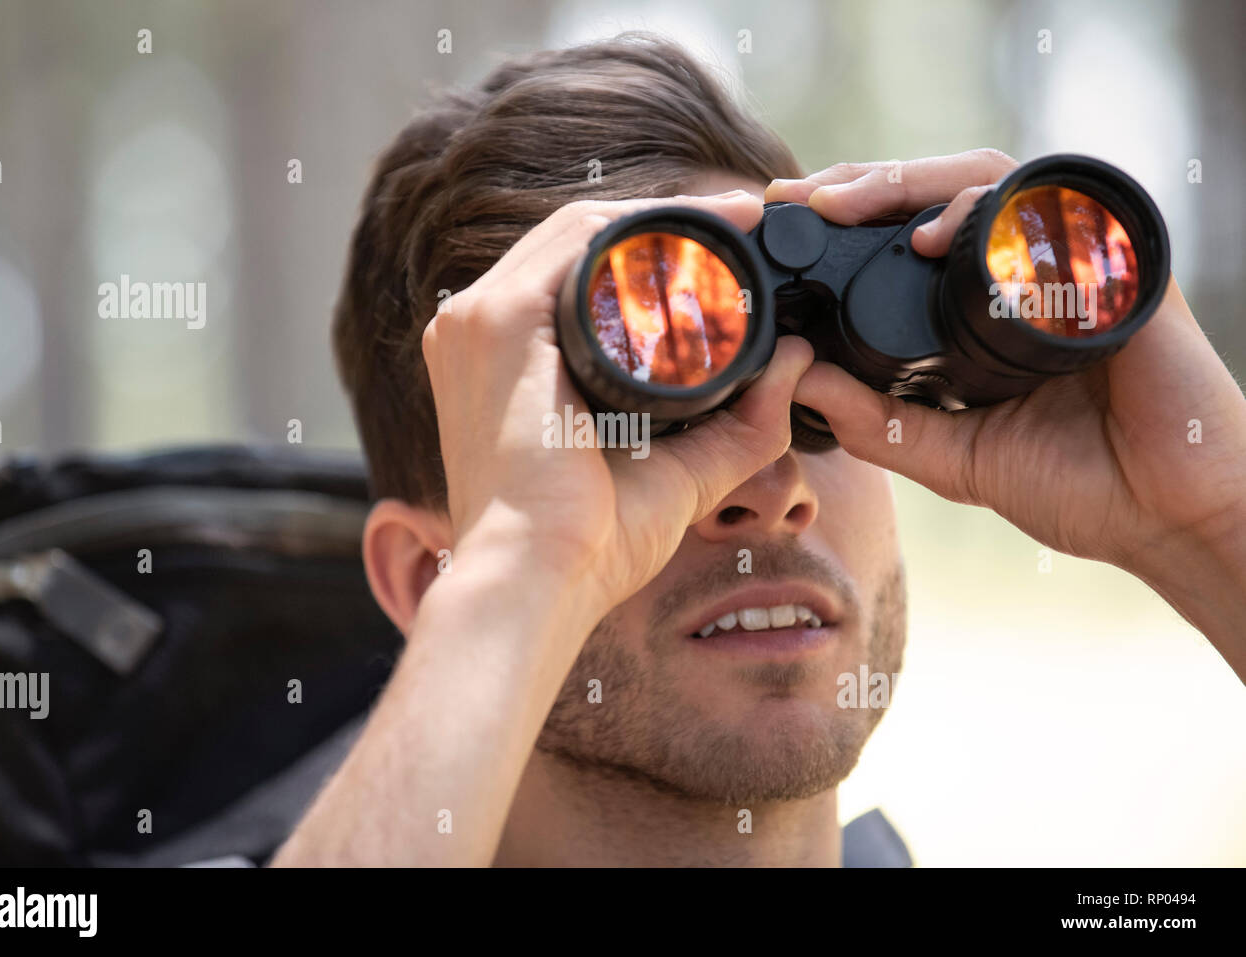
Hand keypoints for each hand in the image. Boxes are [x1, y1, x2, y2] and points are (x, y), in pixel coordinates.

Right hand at [422, 191, 813, 624]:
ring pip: (581, 231)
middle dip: (670, 224)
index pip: (578, 278)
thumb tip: (795, 359)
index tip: (734, 250)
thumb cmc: (591, 543)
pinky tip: (706, 228)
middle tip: (749, 222)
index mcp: (505, 366)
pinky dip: (643, 226)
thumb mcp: (682, 471)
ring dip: (663, 216)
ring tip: (740, 218)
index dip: (657, 253)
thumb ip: (742, 422)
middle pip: (582, 243)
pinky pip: (577, 241)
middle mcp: (479, 332)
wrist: (539, 580)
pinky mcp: (497, 321)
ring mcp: (479, 320)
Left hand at [768, 149, 1245, 579]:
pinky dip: (989, 213)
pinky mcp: (1118, 268)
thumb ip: (876, 422)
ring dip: (911, 182)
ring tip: (846, 206)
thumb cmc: (1076, 486)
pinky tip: (934, 237)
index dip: (852, 218)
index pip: (915, 232)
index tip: (787, 222)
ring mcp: (1075, 262)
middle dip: (864, 184)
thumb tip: (797, 379)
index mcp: (988, 306)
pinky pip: (1051, 212)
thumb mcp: (950, 454)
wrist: (1168, 516)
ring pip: (989, 181)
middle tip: (799, 197)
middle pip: (942, 192)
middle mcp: (1028, 272)